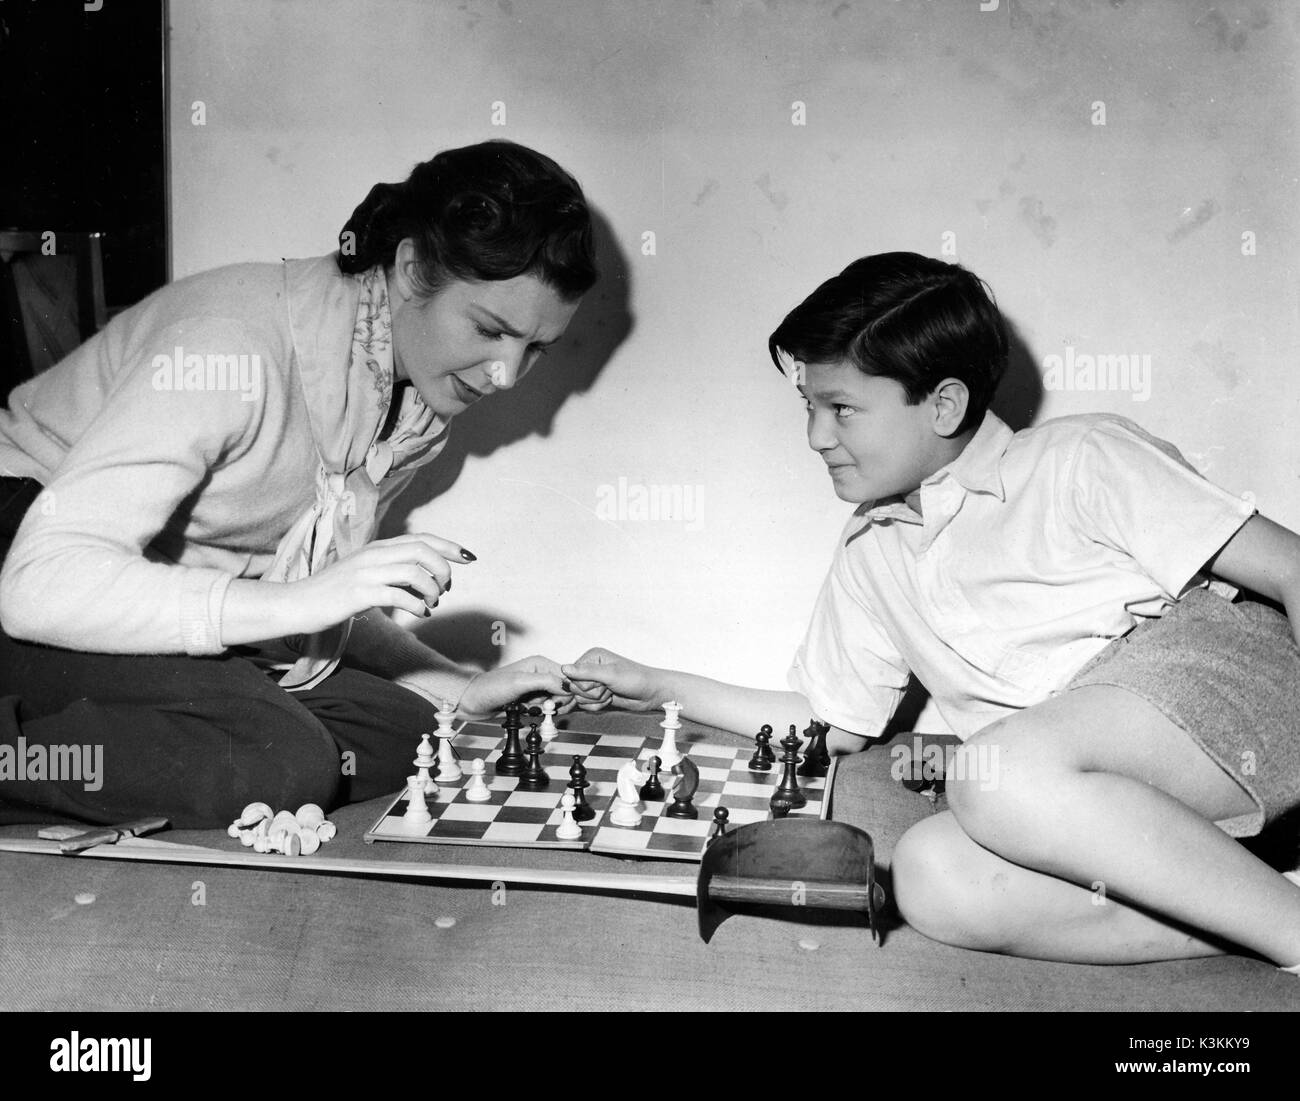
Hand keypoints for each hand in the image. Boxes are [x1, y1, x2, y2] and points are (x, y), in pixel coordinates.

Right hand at [290, 533, 472, 634]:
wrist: (297, 604)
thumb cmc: (333, 593)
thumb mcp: (365, 574)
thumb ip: (391, 570)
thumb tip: (423, 577)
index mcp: (377, 548)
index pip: (421, 538)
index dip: (448, 546)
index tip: (469, 557)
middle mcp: (373, 555)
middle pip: (422, 550)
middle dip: (444, 568)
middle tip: (447, 589)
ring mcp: (366, 573)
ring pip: (414, 571)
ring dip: (432, 589)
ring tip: (431, 603)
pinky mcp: (359, 593)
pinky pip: (399, 595)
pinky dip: (416, 605)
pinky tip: (419, 613)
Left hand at [456, 654, 572, 720]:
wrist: (472, 701)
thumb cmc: (490, 688)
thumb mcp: (520, 683)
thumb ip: (546, 681)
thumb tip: (568, 686)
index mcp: (541, 664)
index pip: (568, 678)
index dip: (568, 692)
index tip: (556, 703)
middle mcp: (541, 674)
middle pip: (565, 692)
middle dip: (556, 703)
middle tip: (542, 707)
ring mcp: (536, 688)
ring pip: (556, 702)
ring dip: (546, 709)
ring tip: (529, 708)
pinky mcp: (531, 699)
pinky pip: (545, 708)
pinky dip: (538, 713)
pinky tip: (525, 711)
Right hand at [561, 647, 664, 712]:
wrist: (651, 693)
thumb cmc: (637, 679)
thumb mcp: (611, 674)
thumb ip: (586, 672)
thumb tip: (564, 668)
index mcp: (592, 657)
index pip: (571, 676)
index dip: (585, 684)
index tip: (601, 683)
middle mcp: (591, 668)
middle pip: (574, 688)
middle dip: (592, 692)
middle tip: (608, 687)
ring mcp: (594, 682)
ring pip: (580, 698)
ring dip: (597, 699)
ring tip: (611, 692)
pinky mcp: (597, 694)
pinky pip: (586, 705)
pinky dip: (598, 706)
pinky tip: (610, 698)